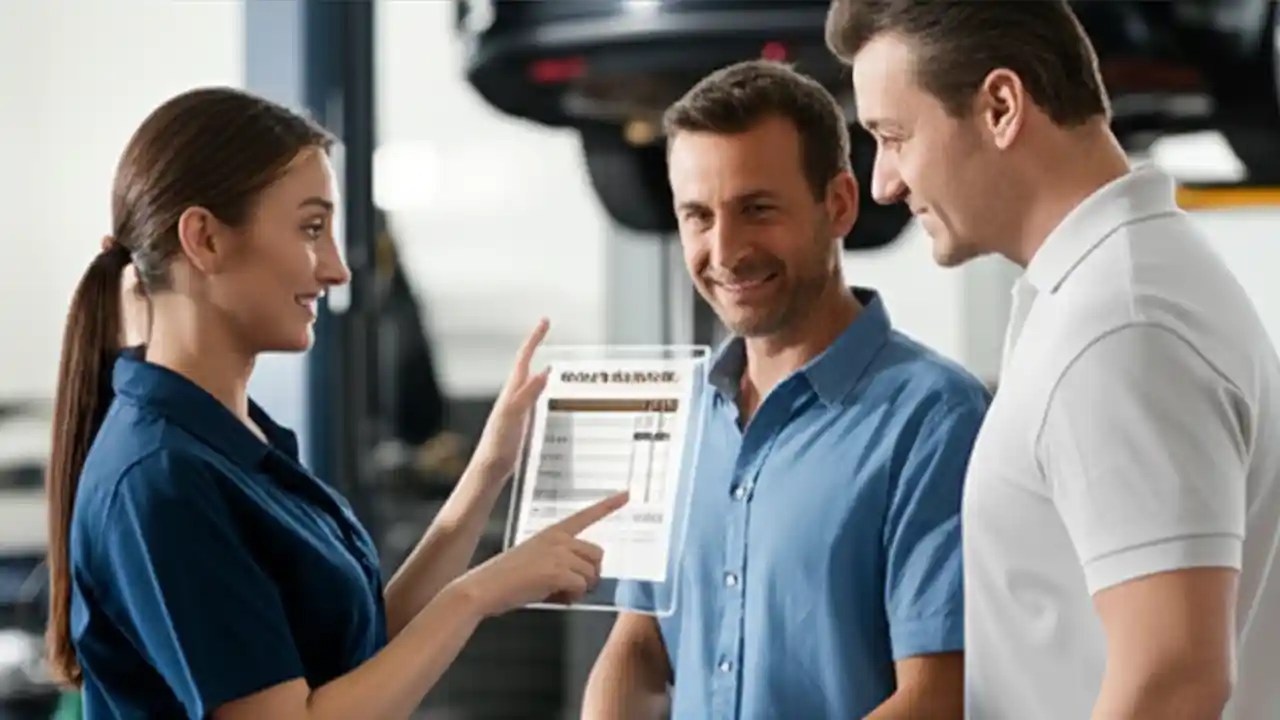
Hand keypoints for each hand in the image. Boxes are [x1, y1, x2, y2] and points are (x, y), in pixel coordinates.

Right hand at [454, 491, 628, 617]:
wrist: (484, 588)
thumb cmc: (507, 579)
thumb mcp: (535, 561)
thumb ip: (560, 562)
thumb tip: (582, 580)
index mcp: (552, 532)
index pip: (585, 515)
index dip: (608, 505)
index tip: (626, 494)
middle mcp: (558, 539)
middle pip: (597, 555)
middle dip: (590, 574)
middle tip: (572, 588)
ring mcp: (558, 553)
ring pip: (591, 574)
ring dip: (580, 588)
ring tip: (557, 593)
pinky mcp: (557, 572)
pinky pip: (581, 587)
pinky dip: (572, 597)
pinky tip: (555, 598)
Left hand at [472, 319, 551, 478]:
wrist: (489, 470)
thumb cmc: (498, 447)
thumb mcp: (514, 418)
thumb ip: (527, 395)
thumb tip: (543, 371)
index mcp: (512, 392)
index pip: (524, 358)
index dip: (535, 339)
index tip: (545, 321)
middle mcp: (513, 396)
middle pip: (526, 364)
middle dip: (536, 345)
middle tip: (547, 329)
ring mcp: (517, 408)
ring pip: (530, 379)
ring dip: (539, 364)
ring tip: (551, 353)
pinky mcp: (521, 421)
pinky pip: (535, 396)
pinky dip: (543, 386)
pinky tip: (549, 393)